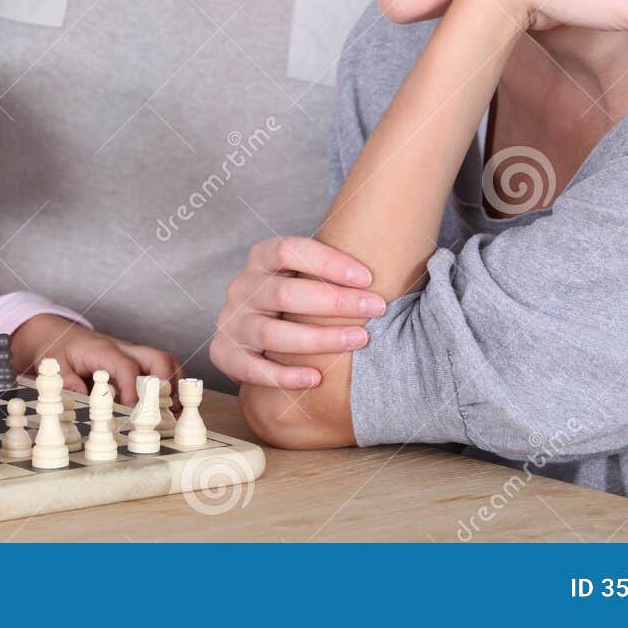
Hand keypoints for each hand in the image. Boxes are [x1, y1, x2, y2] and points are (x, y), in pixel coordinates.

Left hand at [10, 314, 180, 405]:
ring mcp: (133, 354)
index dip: (133, 387)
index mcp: (102, 350)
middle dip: (166, 384)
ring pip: (165, 360)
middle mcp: (123, 349)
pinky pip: (163, 366)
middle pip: (156, 358)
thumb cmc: (59, 349)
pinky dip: (172, 383)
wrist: (61, 333)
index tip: (134, 408)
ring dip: (174, 384)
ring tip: (174, 410)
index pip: (126, 365)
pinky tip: (170, 404)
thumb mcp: (54, 364)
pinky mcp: (137, 361)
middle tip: (163, 410)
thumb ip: (66, 379)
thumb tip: (82, 395)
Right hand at [211, 235, 383, 389]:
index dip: (328, 262)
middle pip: (285, 293)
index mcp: (261, 259)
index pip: (290, 250)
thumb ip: (331, 267)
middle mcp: (243, 287)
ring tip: (359, 340)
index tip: (367, 277)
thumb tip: (402, 258)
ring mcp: (233, 321)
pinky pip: (253, 368)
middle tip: (377, 308)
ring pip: (273, 333)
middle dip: (335, 301)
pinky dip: (285, 375)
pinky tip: (316, 378)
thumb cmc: (293, 298)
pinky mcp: (226, 353)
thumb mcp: (301, 273)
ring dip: (319, 338)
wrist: (249, 330)